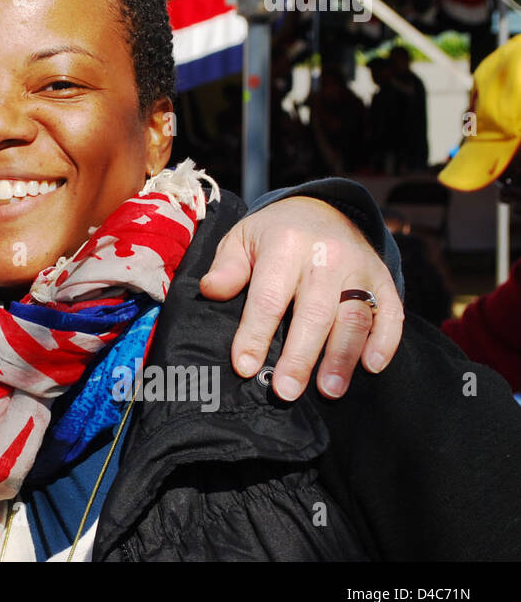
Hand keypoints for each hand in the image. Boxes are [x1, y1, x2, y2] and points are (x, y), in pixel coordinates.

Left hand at [199, 196, 403, 400]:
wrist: (322, 209)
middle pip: (315, 313)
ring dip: (342, 357)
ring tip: (329, 390)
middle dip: (300, 357)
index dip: (255, 334)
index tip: (245, 367)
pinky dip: (385, 341)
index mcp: (286, 244)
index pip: (269, 296)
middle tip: (286, 391)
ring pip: (354, 317)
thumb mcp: (241, 239)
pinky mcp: (383, 279)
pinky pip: (391, 312)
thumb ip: (227, 267)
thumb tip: (211, 290)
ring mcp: (360, 267)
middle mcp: (327, 255)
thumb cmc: (274, 234)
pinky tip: (371, 366)